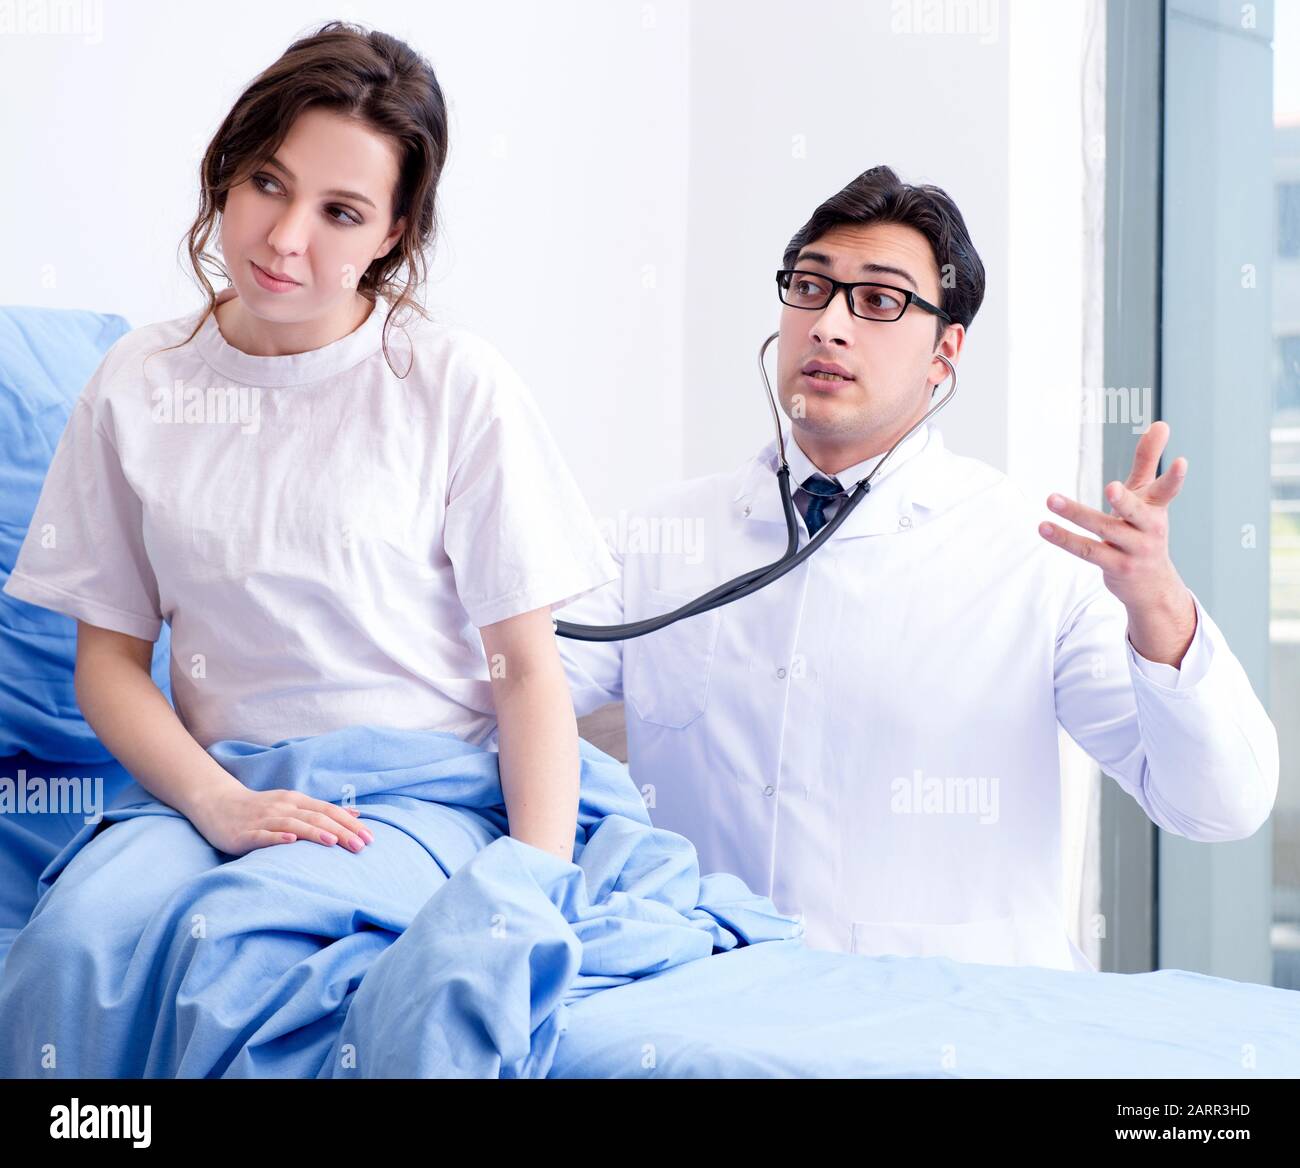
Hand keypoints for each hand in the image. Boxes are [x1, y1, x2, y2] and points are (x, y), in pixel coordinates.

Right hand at [185, 782, 373, 857]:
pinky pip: (263, 835)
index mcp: (296, 801)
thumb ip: (323, 811)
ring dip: (315, 833)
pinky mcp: (245, 833)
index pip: (329, 811)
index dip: (350, 823)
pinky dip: (278, 838)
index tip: (370, 838)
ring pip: (294, 824)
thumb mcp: (293, 805)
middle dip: (341, 831)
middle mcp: (284, 807)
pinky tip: (291, 842)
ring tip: (334, 842)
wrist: (217, 804)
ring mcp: (264, 819)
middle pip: (317, 817)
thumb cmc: (261, 808)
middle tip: (361, 846)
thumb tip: (357, 815)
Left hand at [1038, 420, 1196, 665]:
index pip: (1167, 490)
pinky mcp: (1115, 567)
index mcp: (1157, 508)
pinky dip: (1064, 539)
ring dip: (1075, 515)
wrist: (1152, 586)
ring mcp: (1133, 551)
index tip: (1180, 461)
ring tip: (1050, 499)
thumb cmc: (1145, 530)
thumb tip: (1161, 423)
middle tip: (1112, 487)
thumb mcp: (1147, 496)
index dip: (1174, 478)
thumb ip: (1148, 460)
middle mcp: (1149, 529)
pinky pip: (1086, 550)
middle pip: (1136, 513)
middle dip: (1125, 501)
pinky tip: (1043, 526)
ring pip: (1103, 531)